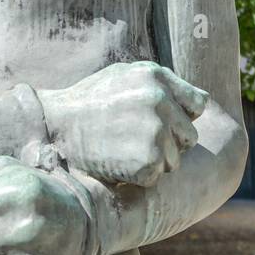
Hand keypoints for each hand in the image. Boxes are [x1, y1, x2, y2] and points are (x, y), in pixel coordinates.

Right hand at [40, 60, 206, 185]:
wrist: (54, 127)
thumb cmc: (87, 103)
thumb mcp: (123, 76)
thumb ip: (160, 84)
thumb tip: (200, 101)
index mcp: (156, 76)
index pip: (198, 104)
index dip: (181, 117)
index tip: (162, 123)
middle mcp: (160, 100)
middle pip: (189, 137)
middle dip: (169, 144)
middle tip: (134, 141)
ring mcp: (156, 131)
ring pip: (174, 161)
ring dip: (153, 162)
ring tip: (121, 150)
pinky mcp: (148, 160)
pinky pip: (156, 177)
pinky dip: (138, 178)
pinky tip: (115, 163)